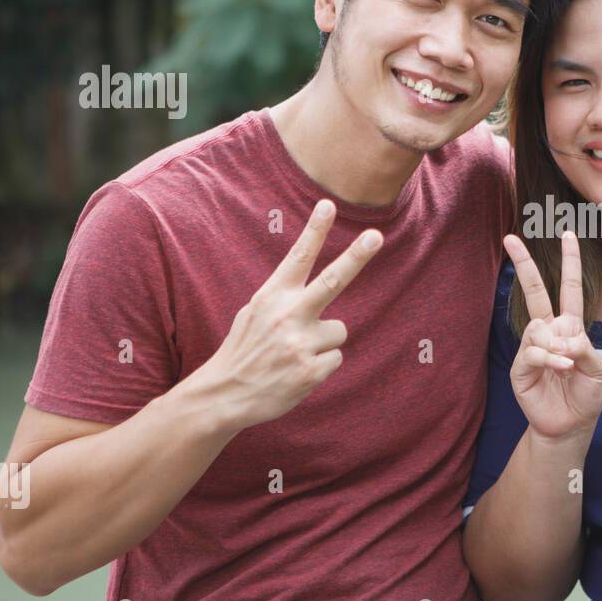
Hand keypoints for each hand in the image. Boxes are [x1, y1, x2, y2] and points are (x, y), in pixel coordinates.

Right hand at [193, 199, 381, 433]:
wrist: (225, 395)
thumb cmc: (246, 350)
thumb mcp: (255, 313)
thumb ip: (285, 297)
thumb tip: (319, 287)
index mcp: (272, 297)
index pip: (298, 257)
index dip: (314, 230)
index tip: (328, 205)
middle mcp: (287, 315)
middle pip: (331, 281)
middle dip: (356, 256)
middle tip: (376, 235)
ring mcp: (300, 343)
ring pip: (338, 330)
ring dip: (324, 342)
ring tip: (296, 354)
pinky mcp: (311, 370)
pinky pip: (335, 358)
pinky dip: (321, 365)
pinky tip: (297, 372)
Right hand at [505, 231, 601, 442]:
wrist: (571, 425)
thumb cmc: (587, 395)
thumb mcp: (599, 369)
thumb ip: (585, 348)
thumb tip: (561, 338)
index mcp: (570, 327)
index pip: (569, 288)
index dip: (570, 262)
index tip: (567, 234)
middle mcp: (548, 332)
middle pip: (535, 292)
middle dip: (524, 264)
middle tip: (510, 238)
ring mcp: (532, 348)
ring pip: (538, 328)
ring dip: (556, 347)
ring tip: (567, 367)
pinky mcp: (520, 367)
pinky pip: (532, 352)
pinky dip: (550, 359)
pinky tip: (561, 369)